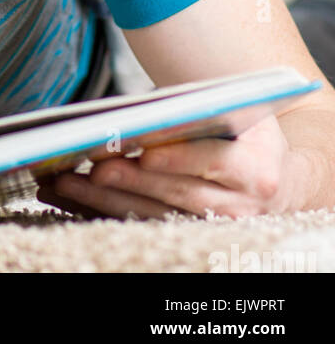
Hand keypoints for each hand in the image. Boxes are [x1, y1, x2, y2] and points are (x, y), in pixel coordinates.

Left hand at [36, 116, 297, 220]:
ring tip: (68, 181)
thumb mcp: (237, 114)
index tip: (144, 153)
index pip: (215, 163)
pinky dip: (106, 208)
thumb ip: (199, 112)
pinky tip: (73, 195)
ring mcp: (216, 227)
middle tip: (93, 167)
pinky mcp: (190, 234)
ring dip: (107, 199)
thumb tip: (147, 109)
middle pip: (178, 194)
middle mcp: (242, 206)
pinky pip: (143, 222)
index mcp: (257, 170)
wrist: (276, 178)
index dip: (179, 158)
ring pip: (155, 214)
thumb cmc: (246, 135)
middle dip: (131, 181)